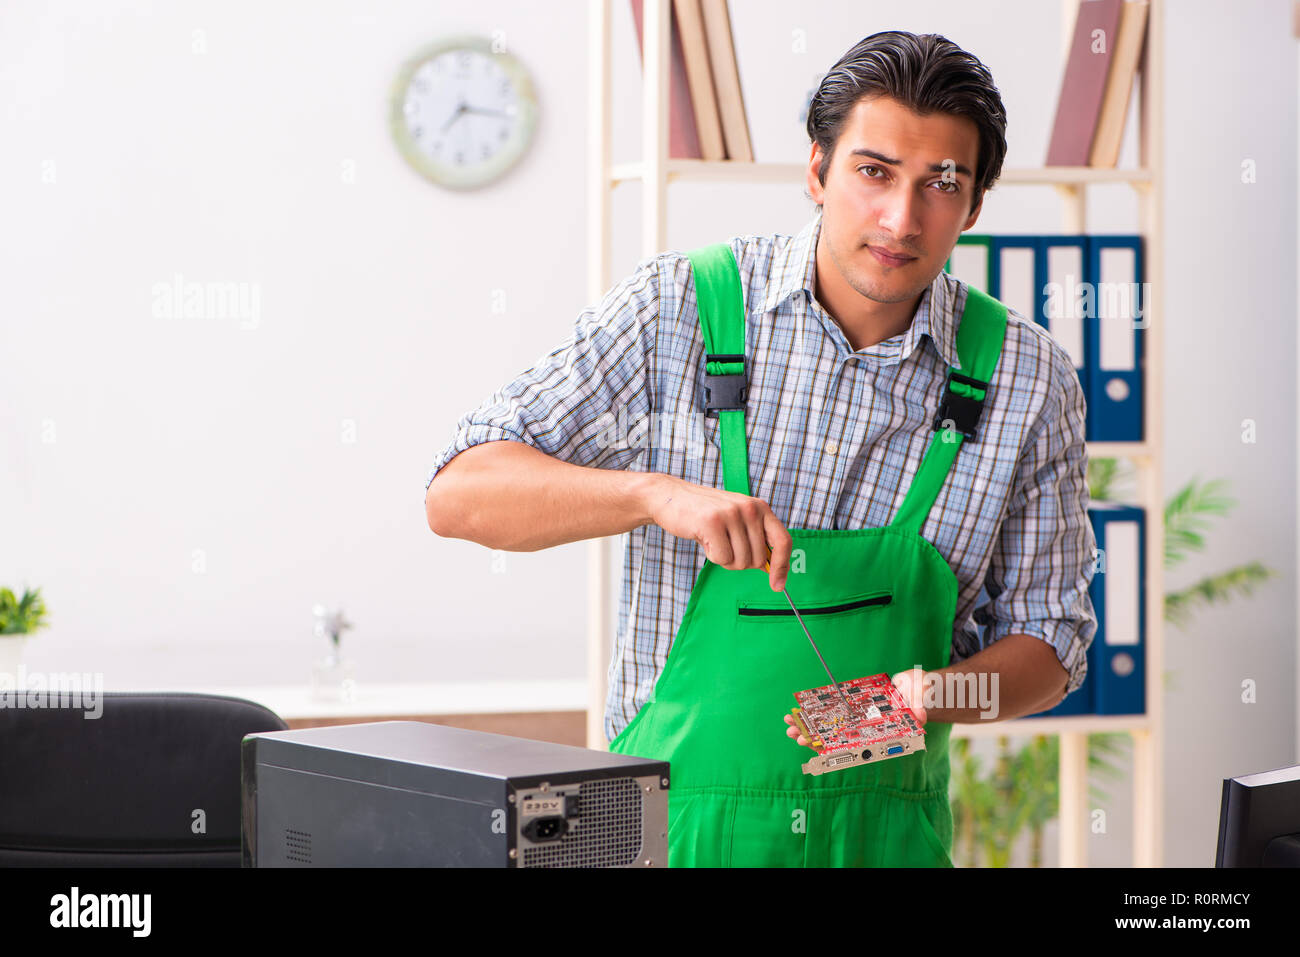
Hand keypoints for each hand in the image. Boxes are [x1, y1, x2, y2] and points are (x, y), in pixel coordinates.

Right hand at [648, 475, 792, 590]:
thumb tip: (771, 569)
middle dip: (740, 562)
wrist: (670, 496)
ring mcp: (731, 514)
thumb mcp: (736, 520)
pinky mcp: (713, 522)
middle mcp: (750, 508)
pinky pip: (722, 558)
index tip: (778, 585)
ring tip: (713, 539)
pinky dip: (712, 556)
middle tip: (724, 546)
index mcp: (760, 507)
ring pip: (740, 561)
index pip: (783, 541)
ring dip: (724, 559)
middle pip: (758, 559)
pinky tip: (704, 539)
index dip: (782, 566)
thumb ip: (755, 539)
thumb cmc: (705, 513)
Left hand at [783, 671, 928, 749]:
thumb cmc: (921, 693)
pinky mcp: (857, 708)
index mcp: (881, 730)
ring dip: (810, 727)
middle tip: (795, 736)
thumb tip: (921, 716)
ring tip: (790, 725)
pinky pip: (834, 713)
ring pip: (832, 728)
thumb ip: (919, 706)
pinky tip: (800, 712)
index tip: (814, 745)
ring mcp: (861, 719)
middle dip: (814, 737)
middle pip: (838, 738)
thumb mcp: (921, 696)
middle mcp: (869, 728)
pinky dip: (817, 714)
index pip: (855, 743)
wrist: (921, 687)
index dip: (834, 746)